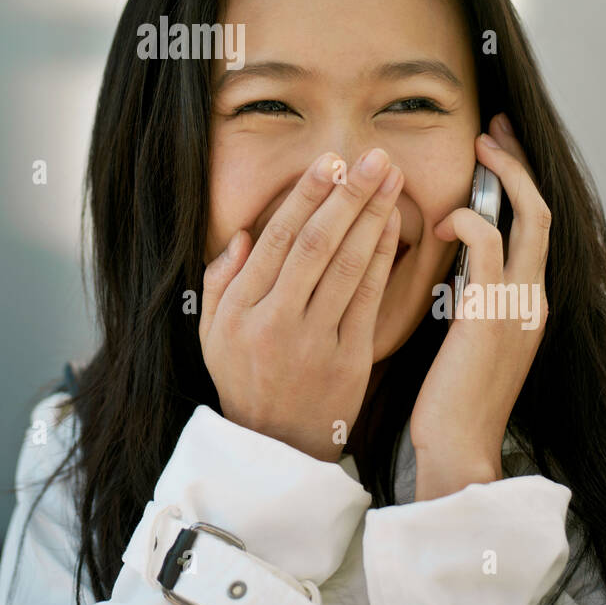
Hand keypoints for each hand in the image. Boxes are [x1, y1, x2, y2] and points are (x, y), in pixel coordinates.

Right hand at [200, 147, 403, 461]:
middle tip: (373, 157)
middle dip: (348, 195)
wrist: (275, 448)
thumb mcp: (211, 332)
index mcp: (241, 310)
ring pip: (349, 266)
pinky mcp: (350, 361)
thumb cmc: (244, 378)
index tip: (329, 161)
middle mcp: (277, 322)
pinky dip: (383, 258)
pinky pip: (370, 299)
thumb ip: (219, 281)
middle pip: (318, 245)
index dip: (306, 196)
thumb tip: (243, 234)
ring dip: (373, 216)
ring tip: (391, 179)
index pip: (278, 239)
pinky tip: (394, 225)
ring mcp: (316, 342)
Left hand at [411, 114, 550, 498]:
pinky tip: (440, 220)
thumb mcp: (464, 336)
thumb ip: (466, 294)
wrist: (456, 449)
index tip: (496, 151)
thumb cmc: (448, 399)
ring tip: (478, 150)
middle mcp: (534, 299)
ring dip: (503, 176)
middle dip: (518, 164)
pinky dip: (468, 219)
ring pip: (529, 218)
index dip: (519, 184)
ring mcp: (520, 305)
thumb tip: (442, 255)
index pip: (534, 228)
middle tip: (492, 130)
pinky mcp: (494, 313)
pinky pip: (490, 244)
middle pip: (542, 211)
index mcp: (527, 304)